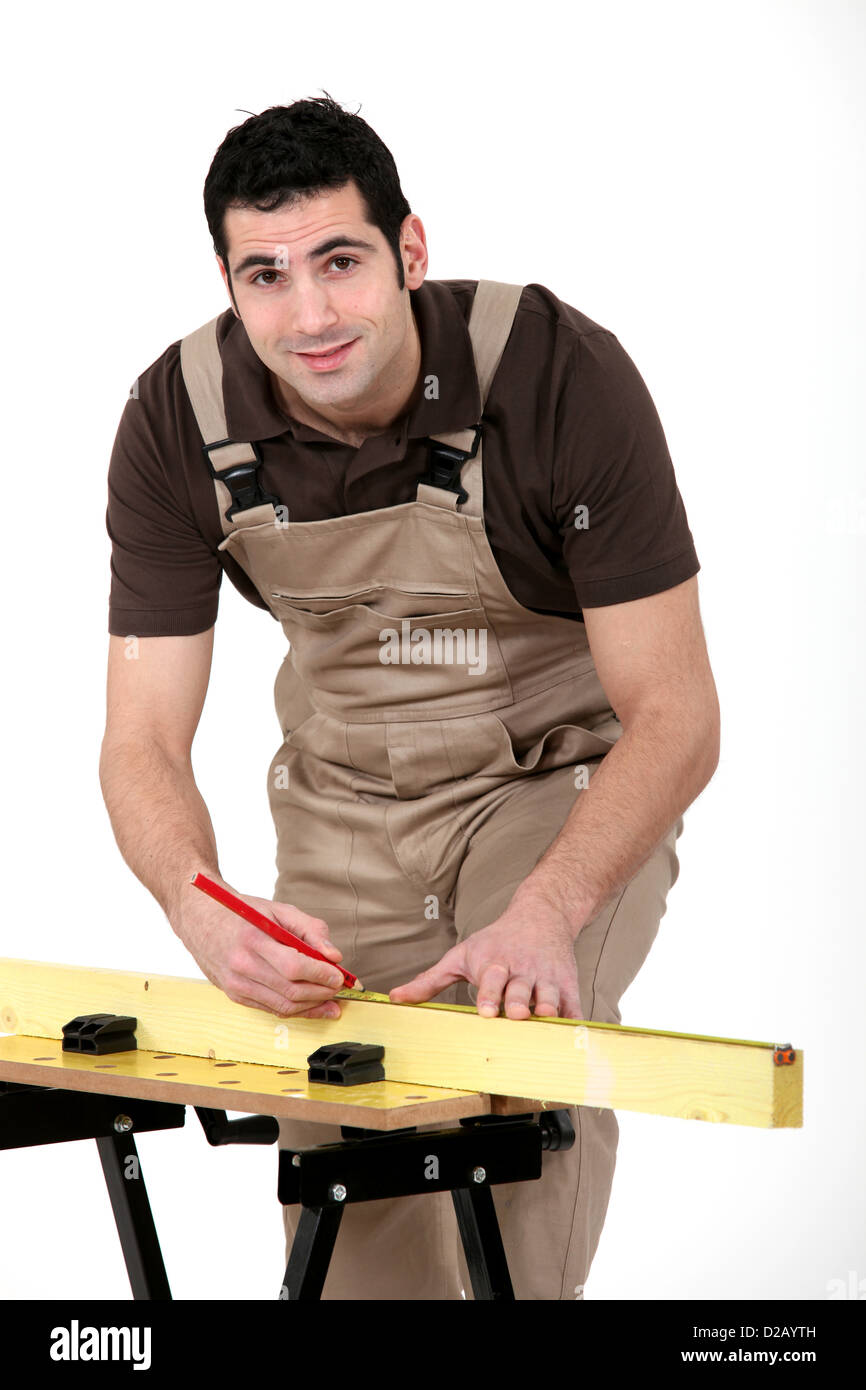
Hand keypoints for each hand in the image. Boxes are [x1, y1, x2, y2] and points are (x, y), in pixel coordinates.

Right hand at [172, 875, 356, 1018]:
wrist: (200, 918)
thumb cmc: (242, 911)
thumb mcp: (278, 910)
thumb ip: (310, 929)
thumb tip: (334, 956)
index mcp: (253, 940)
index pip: (294, 967)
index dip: (321, 975)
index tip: (340, 975)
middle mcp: (242, 965)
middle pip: (290, 991)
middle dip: (322, 993)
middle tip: (339, 988)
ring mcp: (236, 984)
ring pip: (282, 1006)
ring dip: (312, 1007)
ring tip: (331, 1000)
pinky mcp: (234, 995)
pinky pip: (270, 1010)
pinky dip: (295, 1011)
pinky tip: (312, 1007)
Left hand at [389, 887, 583, 1019]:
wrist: (541, 914)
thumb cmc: (495, 941)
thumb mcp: (461, 954)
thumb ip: (431, 980)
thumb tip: (396, 998)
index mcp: (495, 963)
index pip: (491, 980)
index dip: (489, 995)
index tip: (486, 1011)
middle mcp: (522, 969)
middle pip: (521, 989)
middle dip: (518, 1002)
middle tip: (516, 1014)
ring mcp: (547, 977)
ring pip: (549, 995)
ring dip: (547, 1008)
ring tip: (544, 1018)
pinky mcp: (568, 984)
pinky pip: (574, 1004)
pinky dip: (574, 1019)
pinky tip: (574, 1033)